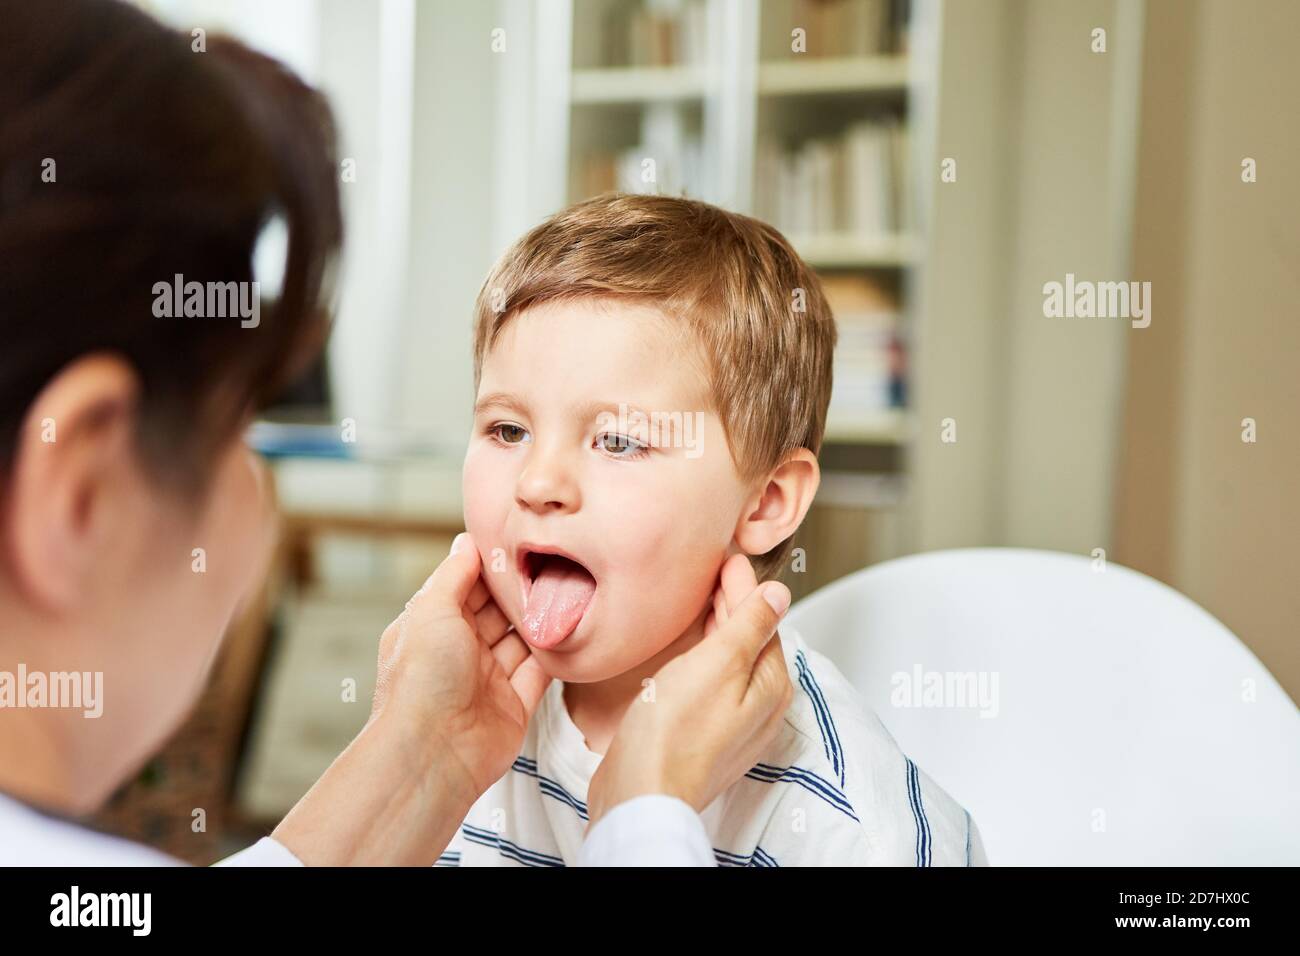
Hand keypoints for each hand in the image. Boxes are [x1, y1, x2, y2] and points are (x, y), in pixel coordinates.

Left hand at [273, 532, 550, 863]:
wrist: (433, 752)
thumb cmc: (421, 681)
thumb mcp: (431, 611)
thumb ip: (454, 575)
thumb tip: (467, 542)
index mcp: (432, 628)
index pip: (463, 587)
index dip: (488, 566)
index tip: (516, 542)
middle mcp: (459, 652)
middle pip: (496, 611)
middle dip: (519, 590)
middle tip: (551, 562)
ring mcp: (488, 679)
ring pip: (521, 639)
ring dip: (539, 619)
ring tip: (567, 588)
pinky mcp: (515, 705)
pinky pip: (540, 672)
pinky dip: (553, 652)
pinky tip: (569, 628)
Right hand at [586, 553, 792, 826]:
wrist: (640, 792)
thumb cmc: (673, 733)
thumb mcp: (717, 663)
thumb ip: (749, 625)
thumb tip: (777, 594)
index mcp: (769, 687)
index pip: (763, 623)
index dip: (745, 588)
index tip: (728, 561)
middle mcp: (757, 709)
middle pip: (749, 643)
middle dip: (734, 605)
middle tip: (717, 572)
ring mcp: (730, 725)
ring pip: (730, 664)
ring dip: (718, 630)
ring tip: (703, 602)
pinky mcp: (700, 736)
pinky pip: (710, 685)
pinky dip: (703, 659)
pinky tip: (686, 652)